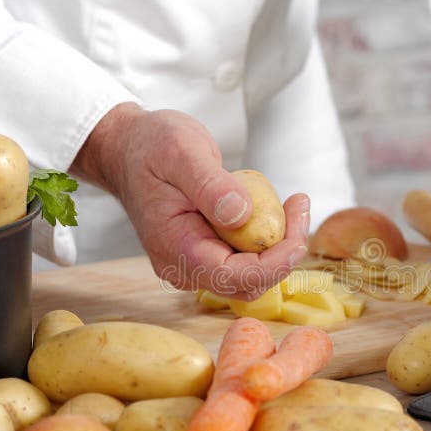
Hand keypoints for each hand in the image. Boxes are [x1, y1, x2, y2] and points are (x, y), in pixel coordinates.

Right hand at [71, 103, 309, 298]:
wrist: (129, 150)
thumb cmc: (150, 148)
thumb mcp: (181, 152)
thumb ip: (210, 184)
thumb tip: (241, 213)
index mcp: (175, 248)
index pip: (235, 277)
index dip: (275, 261)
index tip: (299, 227)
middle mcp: (185, 266)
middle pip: (249, 282)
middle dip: (285, 253)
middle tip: (300, 206)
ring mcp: (196, 264)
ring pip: (253, 274)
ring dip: (280, 246)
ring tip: (292, 205)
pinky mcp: (208, 254)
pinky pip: (247, 259)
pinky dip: (268, 239)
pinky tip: (275, 209)